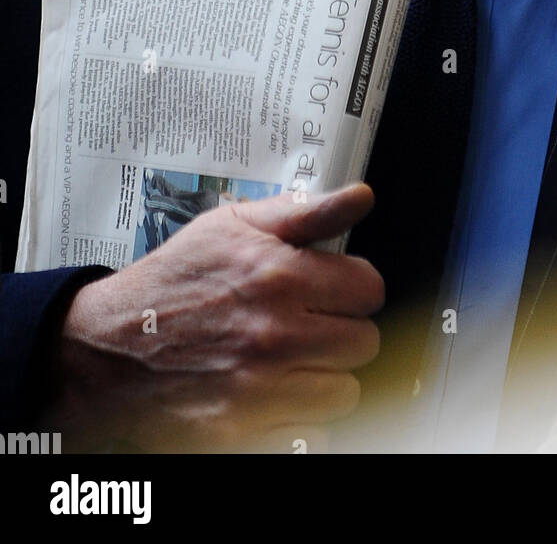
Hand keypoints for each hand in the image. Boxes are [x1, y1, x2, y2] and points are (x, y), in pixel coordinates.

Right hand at [45, 183, 382, 452]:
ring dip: (325, 377)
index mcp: (278, 275)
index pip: (370, 289)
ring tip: (292, 360)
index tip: (335, 290)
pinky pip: (312, 435)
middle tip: (311, 325)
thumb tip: (361, 197)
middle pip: (364, 342)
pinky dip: (301, 420)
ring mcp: (260, 388)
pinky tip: (276, 394)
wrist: (110, 347)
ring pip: (345, 392)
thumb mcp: (234, 225)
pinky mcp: (245, 431)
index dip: (354, 286)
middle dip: (343, 331)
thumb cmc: (173, 283)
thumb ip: (306, 211)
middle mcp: (274, 333)